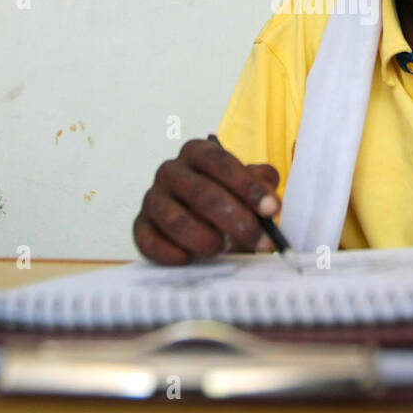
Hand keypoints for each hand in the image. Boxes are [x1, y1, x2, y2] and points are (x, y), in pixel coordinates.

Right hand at [134, 138, 280, 264]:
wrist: (203, 225)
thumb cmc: (228, 201)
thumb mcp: (248, 187)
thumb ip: (261, 183)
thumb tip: (269, 195)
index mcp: (197, 152)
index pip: (220, 162)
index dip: (248, 186)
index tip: (272, 209)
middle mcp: (170, 170)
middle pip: (202, 193)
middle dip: (235, 220)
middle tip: (259, 241)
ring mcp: (152, 198)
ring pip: (176, 220)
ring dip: (205, 239)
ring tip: (225, 249)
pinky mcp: (140, 226)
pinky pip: (149, 241)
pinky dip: (171, 253)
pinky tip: (190, 259)